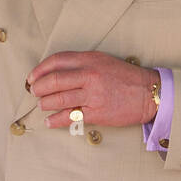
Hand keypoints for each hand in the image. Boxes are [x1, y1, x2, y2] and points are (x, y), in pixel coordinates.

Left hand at [28, 51, 160, 127]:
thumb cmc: (125, 77)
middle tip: (34, 92)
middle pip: (54, 80)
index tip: (32, 77)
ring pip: (59, 98)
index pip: (57, 60)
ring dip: (45, 103)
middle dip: (39, 87)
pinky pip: (70, 116)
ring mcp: (93, 94)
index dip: (40, 69)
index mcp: (90, 59)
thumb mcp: (102, 61)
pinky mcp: (97, 112)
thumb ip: (80, 63)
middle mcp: (90, 75)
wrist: (147, 93)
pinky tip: (49, 121)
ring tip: (41, 105)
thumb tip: (55, 72)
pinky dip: (56, 120)